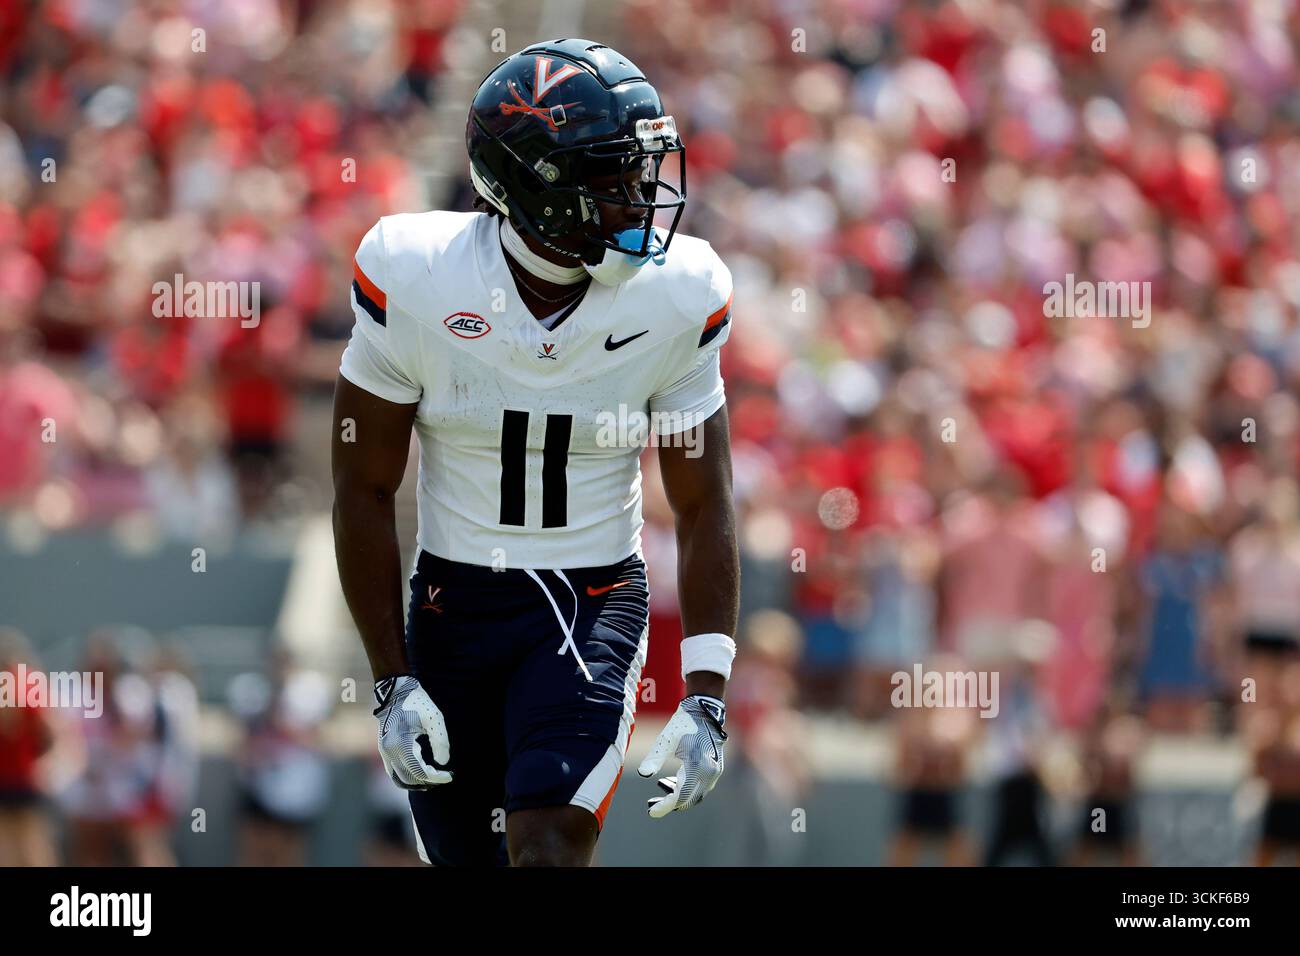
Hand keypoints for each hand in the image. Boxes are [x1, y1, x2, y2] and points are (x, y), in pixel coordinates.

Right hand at [373, 675, 451, 788]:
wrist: (396, 693)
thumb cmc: (417, 703)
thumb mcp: (434, 719)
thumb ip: (440, 742)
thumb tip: (443, 763)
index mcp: (402, 743)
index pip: (420, 771)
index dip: (437, 777)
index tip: (449, 775)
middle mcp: (390, 751)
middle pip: (410, 778)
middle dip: (428, 781)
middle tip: (443, 778)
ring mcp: (384, 752)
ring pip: (399, 779)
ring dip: (416, 783)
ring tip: (432, 780)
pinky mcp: (383, 751)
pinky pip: (393, 773)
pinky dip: (406, 778)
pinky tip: (419, 776)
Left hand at [638, 695, 726, 816]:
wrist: (703, 713)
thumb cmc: (682, 725)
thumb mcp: (665, 741)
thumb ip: (654, 759)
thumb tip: (643, 774)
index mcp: (697, 765)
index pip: (680, 795)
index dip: (665, 806)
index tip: (651, 811)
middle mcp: (709, 771)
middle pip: (689, 799)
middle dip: (670, 804)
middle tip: (651, 804)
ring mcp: (715, 772)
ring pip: (696, 795)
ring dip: (679, 796)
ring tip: (661, 787)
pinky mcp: (715, 770)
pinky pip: (700, 787)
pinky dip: (687, 789)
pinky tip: (671, 782)